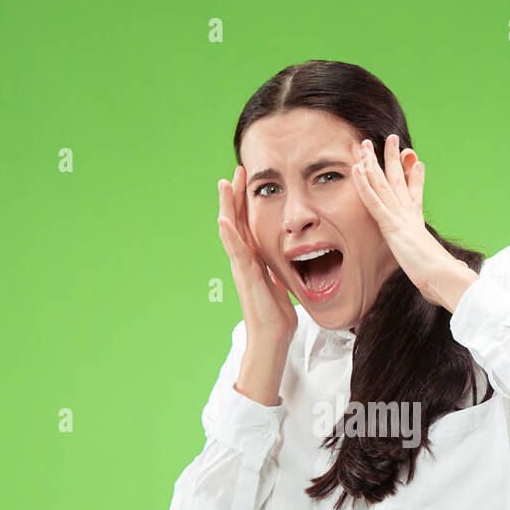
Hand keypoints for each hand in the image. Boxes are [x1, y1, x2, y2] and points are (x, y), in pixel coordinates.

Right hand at [218, 165, 297, 347]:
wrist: (271, 340)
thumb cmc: (276, 317)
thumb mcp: (281, 285)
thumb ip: (278, 269)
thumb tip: (286, 259)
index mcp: (254, 260)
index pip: (247, 224)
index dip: (246, 202)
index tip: (248, 179)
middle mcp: (244, 261)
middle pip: (236, 221)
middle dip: (235, 195)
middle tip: (236, 169)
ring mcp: (242, 268)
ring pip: (232, 231)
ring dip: (227, 207)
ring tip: (223, 184)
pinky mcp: (246, 278)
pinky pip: (237, 253)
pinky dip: (229, 236)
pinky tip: (223, 220)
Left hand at [351, 134, 461, 305]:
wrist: (444, 279)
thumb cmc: (444, 277)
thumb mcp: (443, 268)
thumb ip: (450, 266)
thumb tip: (462, 269)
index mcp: (418, 224)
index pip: (415, 194)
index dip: (416, 177)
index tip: (417, 161)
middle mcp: (409, 215)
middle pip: (399, 180)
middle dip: (394, 158)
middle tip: (392, 138)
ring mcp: (400, 218)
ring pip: (383, 184)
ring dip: (373, 162)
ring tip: (365, 144)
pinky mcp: (392, 226)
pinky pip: (374, 201)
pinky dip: (364, 184)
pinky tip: (357, 168)